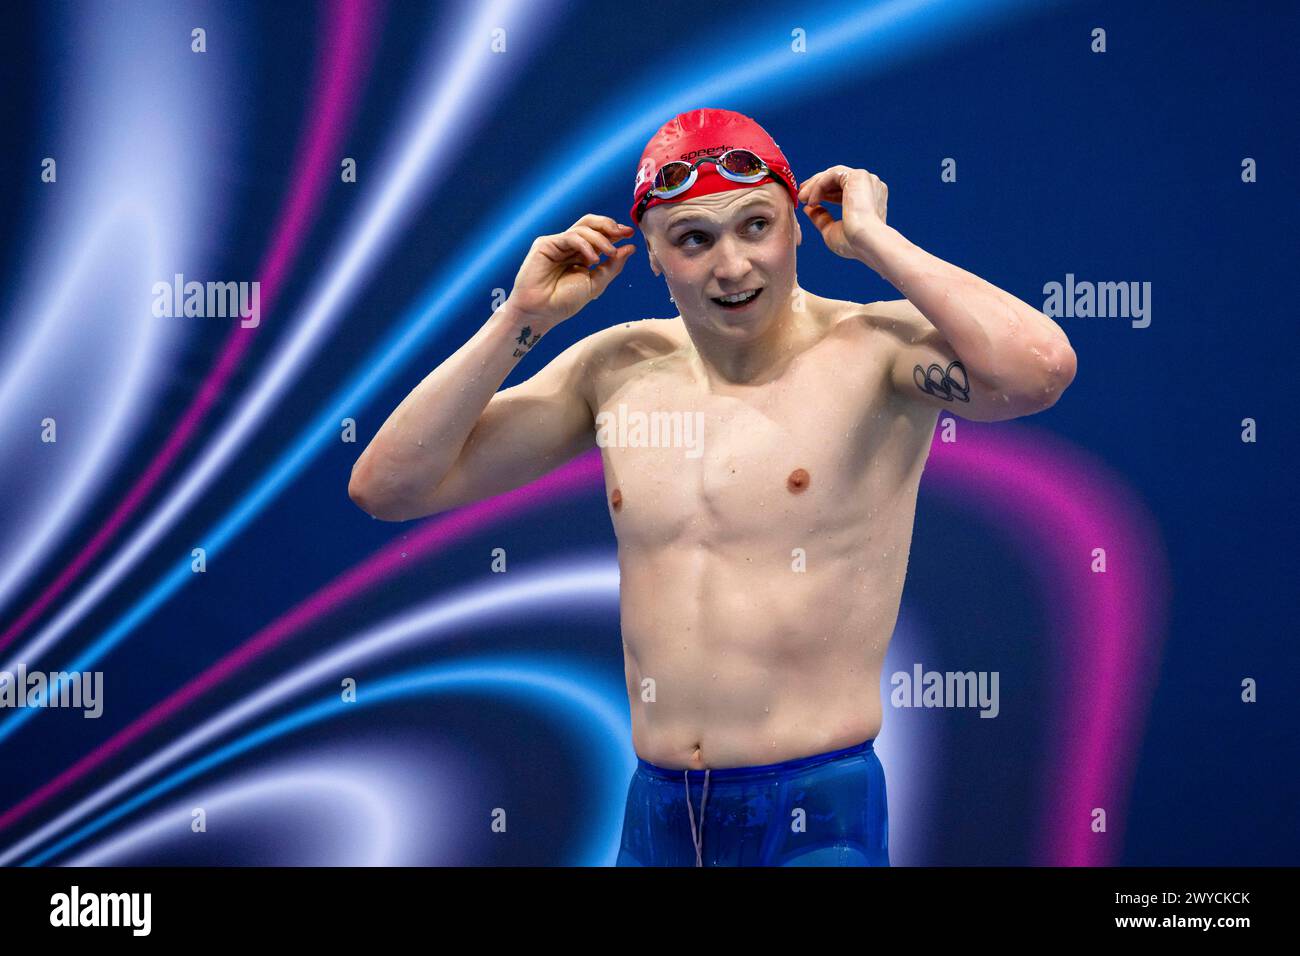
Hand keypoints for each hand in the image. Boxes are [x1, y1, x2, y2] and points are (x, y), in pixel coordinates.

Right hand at [505, 214, 635, 329]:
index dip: (615, 232)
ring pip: (582, 228)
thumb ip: (612, 266)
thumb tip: (630, 247)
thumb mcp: (595, 284)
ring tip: (610, 253)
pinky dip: (585, 245)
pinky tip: (593, 259)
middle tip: (624, 232)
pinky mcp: (545, 244)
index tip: (630, 234)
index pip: (599, 235)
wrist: (541, 313)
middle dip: (609, 225)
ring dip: (601, 238)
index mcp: (581, 255)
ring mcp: (557, 244)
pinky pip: (571, 237)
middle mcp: (570, 247)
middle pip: (590, 224)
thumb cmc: (564, 302)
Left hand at [797, 166, 887, 260]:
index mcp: (868, 199)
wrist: (866, 242)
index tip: (808, 201)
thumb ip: (822, 218)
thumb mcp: (832, 230)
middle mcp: (870, 186)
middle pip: (838, 179)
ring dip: (815, 185)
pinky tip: (812, 201)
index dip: (824, 193)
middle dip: (816, 185)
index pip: (843, 190)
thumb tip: (809, 209)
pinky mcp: (859, 176)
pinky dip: (819, 186)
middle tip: (801, 195)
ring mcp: (866, 179)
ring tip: (802, 198)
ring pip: (833, 175)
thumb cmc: (853, 243)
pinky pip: (833, 175)